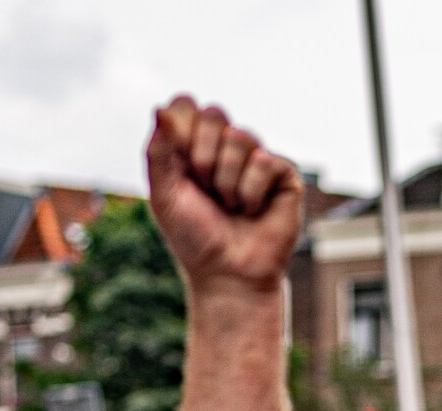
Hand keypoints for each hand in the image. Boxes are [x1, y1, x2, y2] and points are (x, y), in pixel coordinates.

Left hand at [144, 98, 302, 297]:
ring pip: (240, 137)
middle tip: (205, 190)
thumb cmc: (194, 237)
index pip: (185, 105)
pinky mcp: (283, 172)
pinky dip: (250, 192)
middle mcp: (225, 145)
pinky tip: (253, 210)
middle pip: (213, 114)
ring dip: (227, 181)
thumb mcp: (164, 195)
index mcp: (193, 144)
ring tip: (229, 205)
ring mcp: (256, 156)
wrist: (227, 274)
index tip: (181, 170)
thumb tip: (160, 108)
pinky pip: (264, 161)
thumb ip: (158, 151)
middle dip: (202, 158)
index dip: (181, 134)